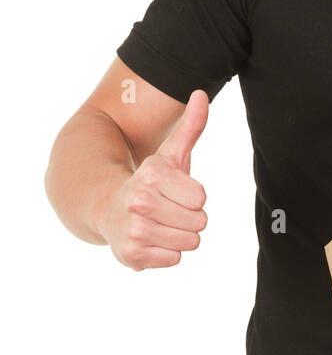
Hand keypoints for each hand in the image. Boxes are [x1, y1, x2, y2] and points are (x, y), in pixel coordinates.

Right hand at [99, 89, 209, 270]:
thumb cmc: (149, 181)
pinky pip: (174, 259)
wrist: (106, 207)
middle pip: (200, 222)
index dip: (192, 196)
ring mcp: (134, 230)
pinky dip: (166, 252)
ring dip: (179, 236)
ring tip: (159, 224)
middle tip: (167, 210)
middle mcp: (140, 201)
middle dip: (188, 217)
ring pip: (190, 242)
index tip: (173, 191)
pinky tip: (149, 239)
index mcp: (152, 175)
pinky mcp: (131, 255)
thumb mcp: (170, 153)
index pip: (202, 198)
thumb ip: (191, 126)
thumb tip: (201, 94)